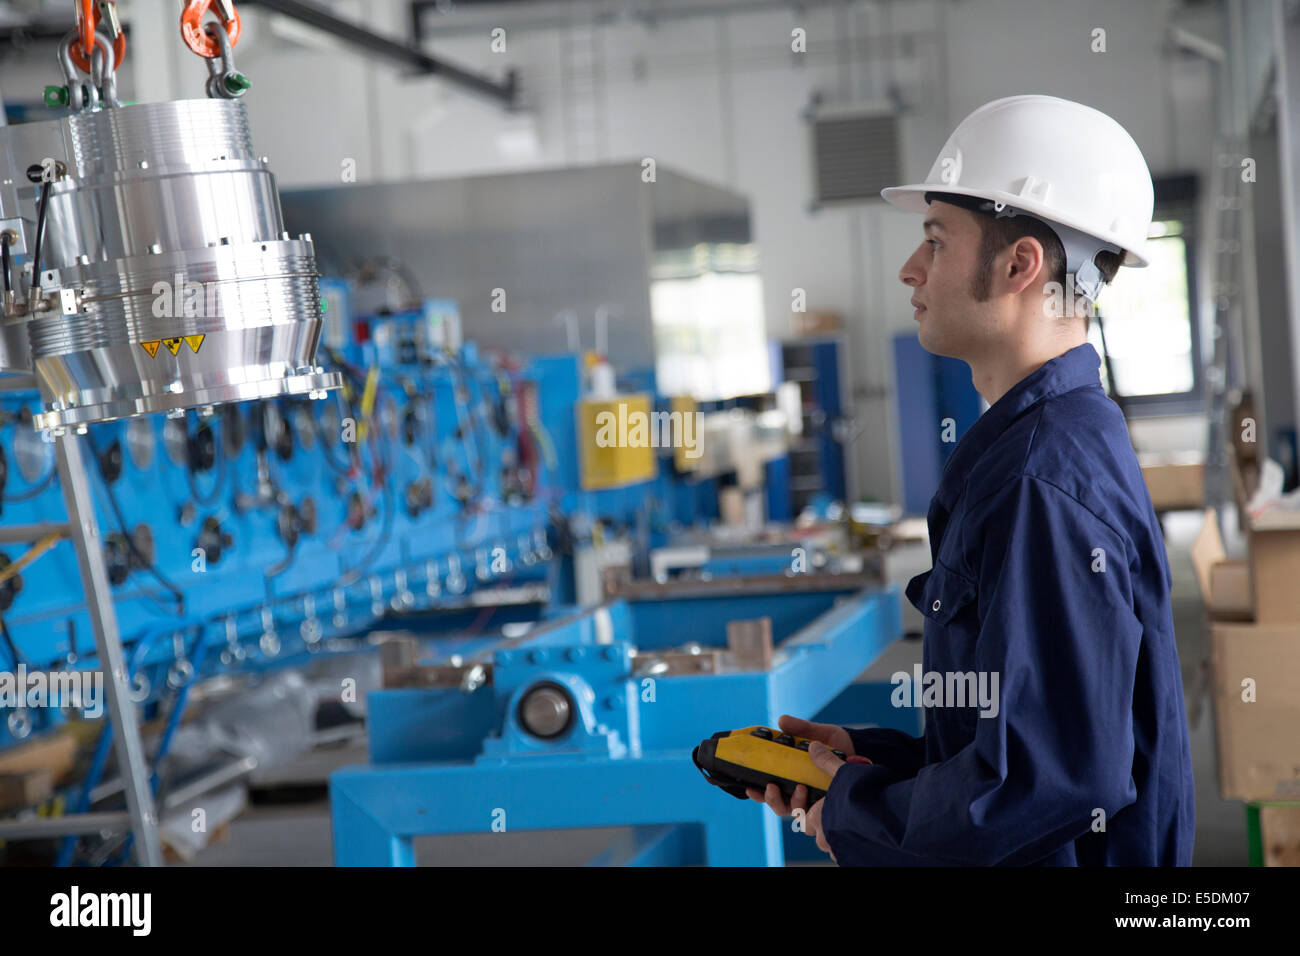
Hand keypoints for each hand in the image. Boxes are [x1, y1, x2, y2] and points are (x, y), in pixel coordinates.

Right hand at [746, 714, 850, 860]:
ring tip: (801, 788)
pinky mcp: (830, 807)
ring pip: (796, 813)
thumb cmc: (837, 743)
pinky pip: (817, 817)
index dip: (758, 792)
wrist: (862, 751)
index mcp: (793, 775)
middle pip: (780, 805)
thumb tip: (781, 721)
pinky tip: (815, 799)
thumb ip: (801, 729)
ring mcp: (816, 801)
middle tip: (771, 787)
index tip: (750, 787)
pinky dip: (812, 810)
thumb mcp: (819, 733)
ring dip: (793, 803)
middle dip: (772, 800)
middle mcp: (801, 791)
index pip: (771, 789)